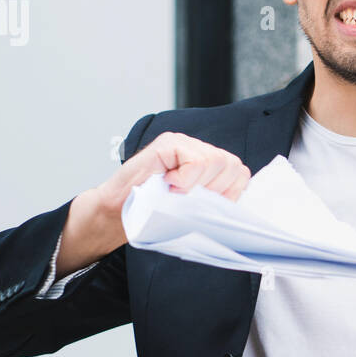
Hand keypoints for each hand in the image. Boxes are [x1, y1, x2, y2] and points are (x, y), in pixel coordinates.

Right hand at [99, 131, 250, 216]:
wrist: (117, 213)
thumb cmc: (153, 212)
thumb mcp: (192, 209)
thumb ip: (214, 199)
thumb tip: (235, 206)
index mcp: (206, 164)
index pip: (239, 172)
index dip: (229, 192)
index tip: (207, 205)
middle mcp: (196, 149)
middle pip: (231, 165)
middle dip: (215, 189)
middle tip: (189, 199)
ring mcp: (182, 144)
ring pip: (215, 161)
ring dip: (197, 184)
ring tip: (176, 192)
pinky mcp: (167, 144)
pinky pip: (195, 160)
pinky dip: (185, 179)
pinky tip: (169, 184)